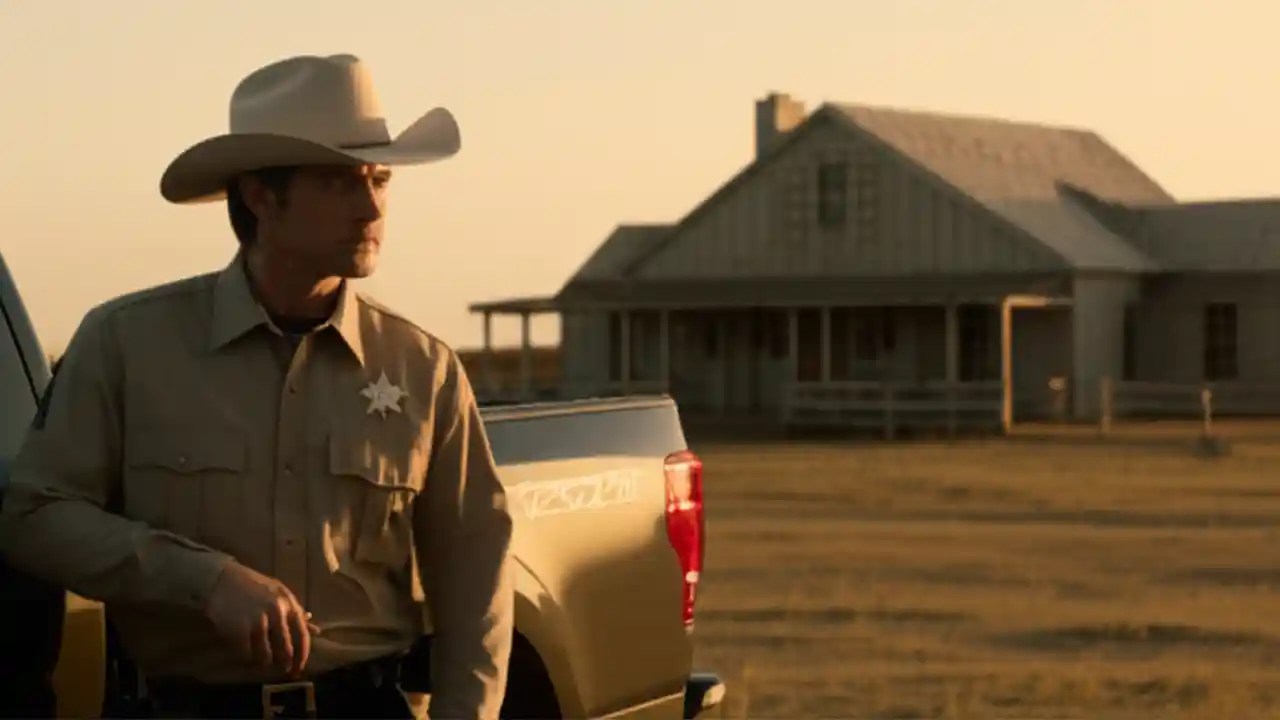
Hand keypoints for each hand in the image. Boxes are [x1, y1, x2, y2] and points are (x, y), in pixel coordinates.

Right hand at [202, 562, 311, 676]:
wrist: (221, 578)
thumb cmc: (253, 586)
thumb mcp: (279, 594)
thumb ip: (296, 613)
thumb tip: (316, 631)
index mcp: (289, 603)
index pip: (302, 636)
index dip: (302, 656)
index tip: (299, 668)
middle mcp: (276, 612)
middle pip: (285, 649)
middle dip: (285, 665)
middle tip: (282, 671)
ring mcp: (257, 620)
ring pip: (265, 655)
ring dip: (264, 662)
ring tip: (261, 659)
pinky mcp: (238, 628)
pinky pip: (246, 653)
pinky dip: (246, 657)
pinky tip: (245, 653)